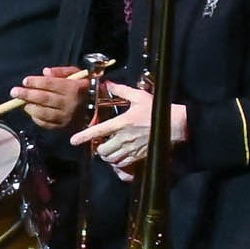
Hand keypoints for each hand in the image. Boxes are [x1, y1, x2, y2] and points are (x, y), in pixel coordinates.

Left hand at [18, 66, 111, 131]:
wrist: (102, 110)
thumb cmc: (87, 88)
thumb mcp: (79, 74)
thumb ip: (62, 71)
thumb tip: (45, 72)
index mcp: (73, 88)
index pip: (50, 84)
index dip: (36, 82)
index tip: (25, 81)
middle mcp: (70, 103)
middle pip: (44, 98)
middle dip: (27, 95)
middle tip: (14, 92)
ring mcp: (67, 117)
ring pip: (44, 113)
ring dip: (30, 108)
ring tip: (22, 103)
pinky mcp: (64, 127)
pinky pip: (47, 124)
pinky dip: (37, 118)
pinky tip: (31, 112)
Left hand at [71, 84, 187, 177]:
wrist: (175, 124)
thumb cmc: (157, 110)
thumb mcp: (139, 97)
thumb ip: (121, 91)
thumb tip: (108, 83)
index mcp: (122, 123)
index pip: (98, 131)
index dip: (84, 137)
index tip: (74, 141)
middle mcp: (124, 138)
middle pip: (102, 150)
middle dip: (98, 149)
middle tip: (101, 144)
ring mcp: (131, 148)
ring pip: (111, 159)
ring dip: (107, 156)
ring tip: (109, 150)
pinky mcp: (139, 156)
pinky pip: (122, 164)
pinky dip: (117, 162)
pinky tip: (119, 156)